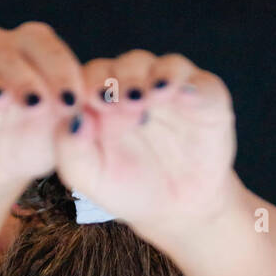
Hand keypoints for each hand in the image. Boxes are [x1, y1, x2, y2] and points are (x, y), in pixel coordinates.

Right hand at [0, 22, 85, 199]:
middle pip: (0, 46)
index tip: (73, 102)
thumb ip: (69, 123)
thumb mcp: (55, 138)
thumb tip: (78, 115)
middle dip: (21, 74)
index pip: (40, 43)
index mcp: (24, 50)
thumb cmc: (28, 146)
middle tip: (37, 103)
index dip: (57, 67)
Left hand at [54, 51, 236, 233]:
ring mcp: (170, 86)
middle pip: (123, 67)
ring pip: (160, 66)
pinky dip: (189, 87)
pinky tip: (179, 96)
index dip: (88, 86)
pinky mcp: (204, 94)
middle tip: (115, 100)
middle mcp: (135, 83)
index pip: (89, 78)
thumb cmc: (127, 189)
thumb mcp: (91, 179)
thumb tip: (73, 119)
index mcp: (101, 97)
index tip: (87, 102)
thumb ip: (71, 152)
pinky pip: (197, 83)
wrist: (177, 208)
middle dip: (118, 81)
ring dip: (151, 79)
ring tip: (147, 97)